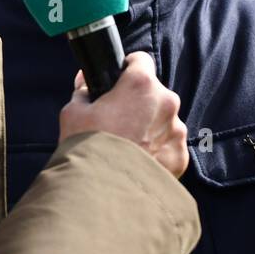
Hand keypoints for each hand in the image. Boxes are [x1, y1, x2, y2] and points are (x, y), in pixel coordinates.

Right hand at [59, 51, 188, 177]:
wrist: (103, 193)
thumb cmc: (86, 148)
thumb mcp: (73, 113)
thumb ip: (83, 90)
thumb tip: (85, 80)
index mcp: (140, 84)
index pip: (141, 60)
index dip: (128, 69)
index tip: (120, 80)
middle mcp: (166, 102)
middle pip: (154, 93)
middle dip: (139, 103)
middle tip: (118, 122)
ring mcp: (176, 130)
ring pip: (164, 121)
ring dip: (150, 128)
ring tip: (128, 148)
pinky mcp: (181, 156)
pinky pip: (169, 146)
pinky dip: (157, 152)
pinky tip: (137, 163)